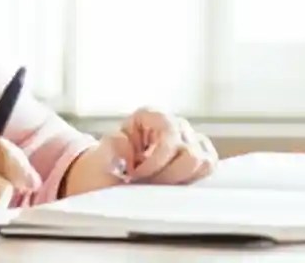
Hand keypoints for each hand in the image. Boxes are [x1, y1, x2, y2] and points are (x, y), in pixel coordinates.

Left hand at [62, 107, 216, 197]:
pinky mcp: (198, 158)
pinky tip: (172, 189)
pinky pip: (208, 169)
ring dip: (182, 181)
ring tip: (158, 189)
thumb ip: (109, 149)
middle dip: (169, 176)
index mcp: (149, 115)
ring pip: (204, 161)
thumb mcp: (96, 157)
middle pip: (191, 152)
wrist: (104, 178)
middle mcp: (174, 123)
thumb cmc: (102, 168)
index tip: (137, 176)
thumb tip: (125, 142)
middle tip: (147, 187)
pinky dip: (194, 182)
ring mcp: (189, 140)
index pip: (169, 133)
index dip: (157, 161)